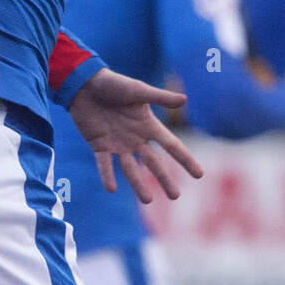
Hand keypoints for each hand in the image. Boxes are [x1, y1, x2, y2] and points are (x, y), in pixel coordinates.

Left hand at [69, 68, 202, 202]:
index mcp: (148, 125)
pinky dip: (107, 175)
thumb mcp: (138, 90)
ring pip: (130, 169)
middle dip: (164, 179)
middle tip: (174, 197)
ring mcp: (117, 144)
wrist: (85, 84)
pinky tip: (111, 188)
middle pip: (153, 163)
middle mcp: (136, 138)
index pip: (172, 146)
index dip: (185, 160)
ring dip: (138, 184)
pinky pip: (104, 164)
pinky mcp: (99, 145)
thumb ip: (160, 97)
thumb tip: (184, 100)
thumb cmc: (114, 84)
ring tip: (147, 200)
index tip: (199, 175)